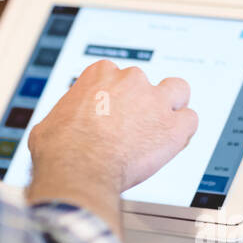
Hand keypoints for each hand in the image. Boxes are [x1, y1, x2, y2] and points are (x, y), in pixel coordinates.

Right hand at [25, 60, 197, 235]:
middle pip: (144, 82)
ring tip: (162, 124)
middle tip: (134, 123)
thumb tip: (59, 126)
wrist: (78, 169)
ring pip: (178, 90)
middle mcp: (130, 80)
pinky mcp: (173, 126)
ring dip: (172, 105)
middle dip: (141, 101)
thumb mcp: (51, 121)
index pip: (116, 74)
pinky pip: (190, 120)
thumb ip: (66, 115)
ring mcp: (154, 101)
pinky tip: (172, 142)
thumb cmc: (61, 148)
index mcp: (100, 73)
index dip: (116, 95)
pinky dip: (184, 131)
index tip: (113, 111)